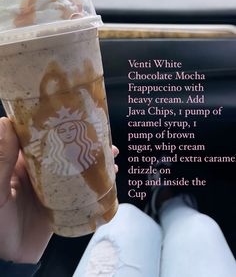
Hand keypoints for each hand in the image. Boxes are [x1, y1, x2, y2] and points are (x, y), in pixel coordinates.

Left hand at [0, 117, 118, 263]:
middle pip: (65, 147)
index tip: (74, 111)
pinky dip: (97, 180)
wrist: (9, 257)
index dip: (57, 122)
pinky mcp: (65, 202)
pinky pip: (84, 187)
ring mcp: (54, 185)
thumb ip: (1, 160)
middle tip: (101, 132)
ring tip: (112, 151)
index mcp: (22, 160)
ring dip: (95, 157)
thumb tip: (6, 123)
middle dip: (83, 138)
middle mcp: (40, 169)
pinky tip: (111, 176)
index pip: (41, 134)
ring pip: (77, 165)